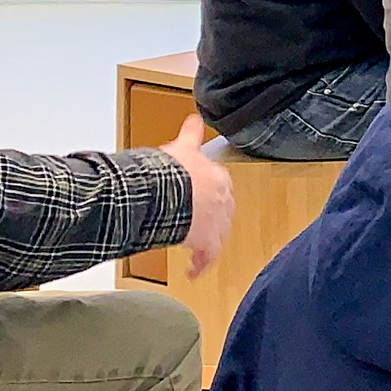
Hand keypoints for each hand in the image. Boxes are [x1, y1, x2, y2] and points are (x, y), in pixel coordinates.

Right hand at [157, 115, 236, 278]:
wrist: (166, 192)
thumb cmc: (170, 171)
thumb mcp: (181, 149)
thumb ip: (190, 135)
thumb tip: (194, 118)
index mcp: (218, 176)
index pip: (218, 185)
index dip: (206, 192)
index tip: (199, 196)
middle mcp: (223, 199)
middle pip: (220, 209)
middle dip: (208, 215)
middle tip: (192, 220)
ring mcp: (218, 221)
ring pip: (217, 233)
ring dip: (206, 238)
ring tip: (193, 244)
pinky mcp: (208, 242)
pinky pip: (208, 257)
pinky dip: (200, 265)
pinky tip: (193, 272)